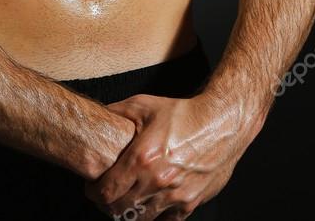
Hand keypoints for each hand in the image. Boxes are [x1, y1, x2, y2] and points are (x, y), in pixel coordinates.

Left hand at [84, 90, 261, 219]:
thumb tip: (97, 117)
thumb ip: (116, 113)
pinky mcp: (191, 202)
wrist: (222, 123)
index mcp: (142, 158)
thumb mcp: (144, 105)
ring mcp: (175, 195)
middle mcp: (157, 180)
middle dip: (108, 205)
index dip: (94, 193)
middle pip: (119, 210)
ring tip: (127, 201)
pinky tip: (150, 206)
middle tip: (107, 196)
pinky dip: (155, 217)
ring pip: (141, 219)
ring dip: (130, 213)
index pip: (106, 191)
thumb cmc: (184, 114)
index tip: (92, 188)